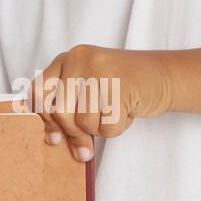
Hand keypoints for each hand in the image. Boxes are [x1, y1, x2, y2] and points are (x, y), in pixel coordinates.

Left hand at [25, 44, 173, 161]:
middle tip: (93, 130)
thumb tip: (52, 140)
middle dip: (75, 131)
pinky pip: (107, 127)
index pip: (39, 92)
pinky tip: (126, 112)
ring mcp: (100, 71)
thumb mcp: (87, 90)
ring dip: (100, 128)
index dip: (45, 119)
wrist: (162, 76)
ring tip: (114, 111)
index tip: (55, 138)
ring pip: (83, 122)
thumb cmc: (121, 87)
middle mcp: (79, 59)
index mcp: (67, 59)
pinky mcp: (120, 86)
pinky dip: (117, 129)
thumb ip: (67, 108)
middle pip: (60, 112)